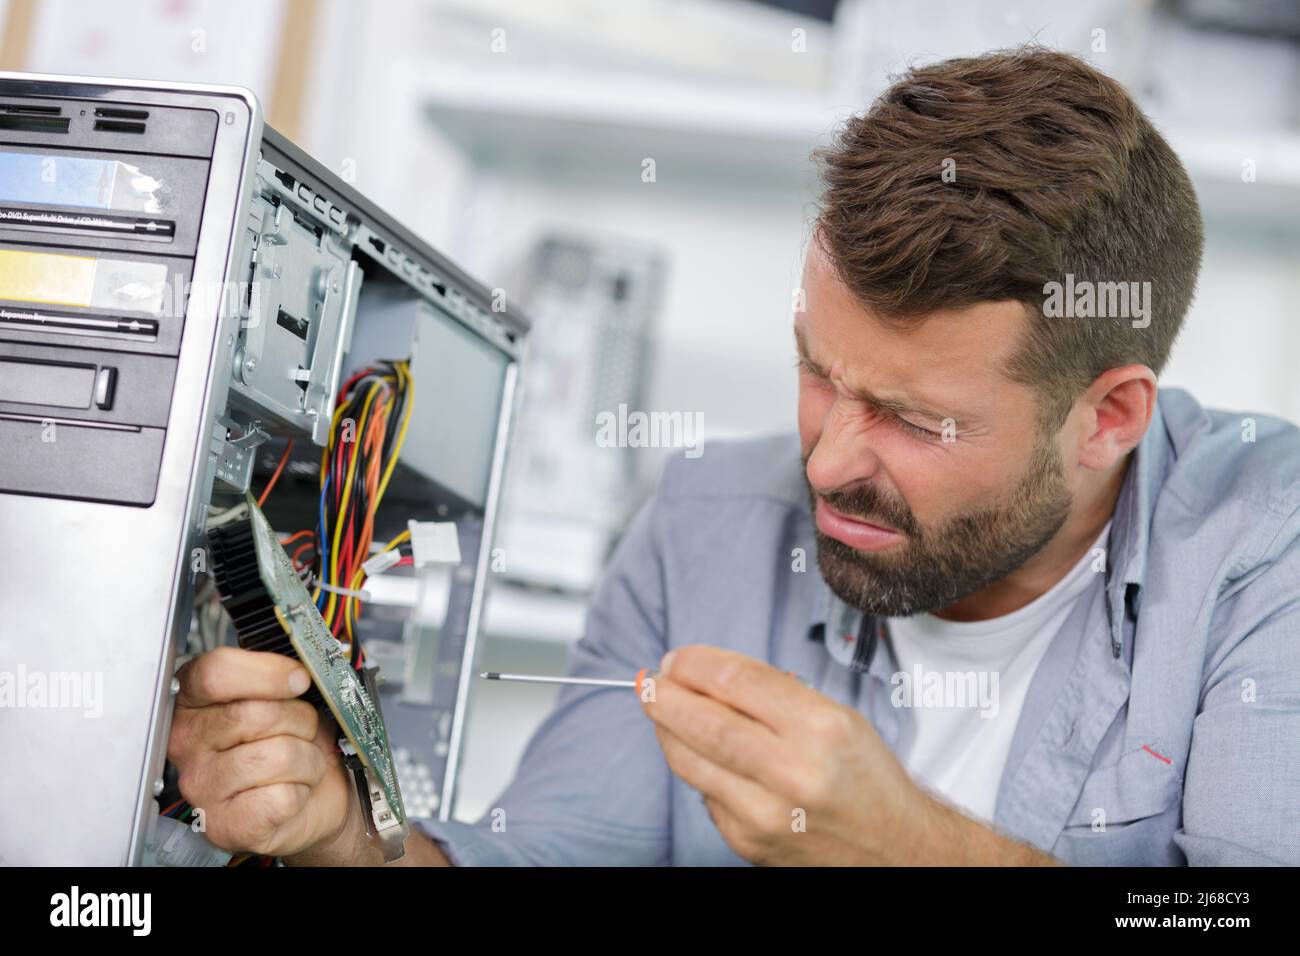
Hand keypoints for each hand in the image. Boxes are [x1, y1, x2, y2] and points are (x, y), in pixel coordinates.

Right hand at [167, 646, 354, 858]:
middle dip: (298, 720)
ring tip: (299, 764)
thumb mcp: (287, 697)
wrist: (314, 796)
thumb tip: (298, 671)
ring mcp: (199, 787)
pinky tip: (291, 792)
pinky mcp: (223, 825)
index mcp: (194, 700)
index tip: (299, 679)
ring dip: (306, 759)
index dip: (266, 672)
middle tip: (301, 732)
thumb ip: (282, 675)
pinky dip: (301, 792)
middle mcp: (186, 743)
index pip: (215, 672)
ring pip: (276, 755)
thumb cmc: (293, 742)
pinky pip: (281, 797)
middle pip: (251, 713)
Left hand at [638, 644, 944, 865]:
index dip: (694, 663)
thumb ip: (770, 694)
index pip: (734, 680)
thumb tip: (701, 673)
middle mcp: (792, 772)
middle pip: (702, 721)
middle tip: (650, 681)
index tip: (677, 658)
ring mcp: (765, 813)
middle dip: (664, 695)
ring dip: (666, 729)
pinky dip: (697, 768)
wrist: (895, 850)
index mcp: (821, 728)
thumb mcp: (836, 717)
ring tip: (662, 709)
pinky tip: (706, 755)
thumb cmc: (865, 777)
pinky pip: (704, 793)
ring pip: (689, 760)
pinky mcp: (747, 841)